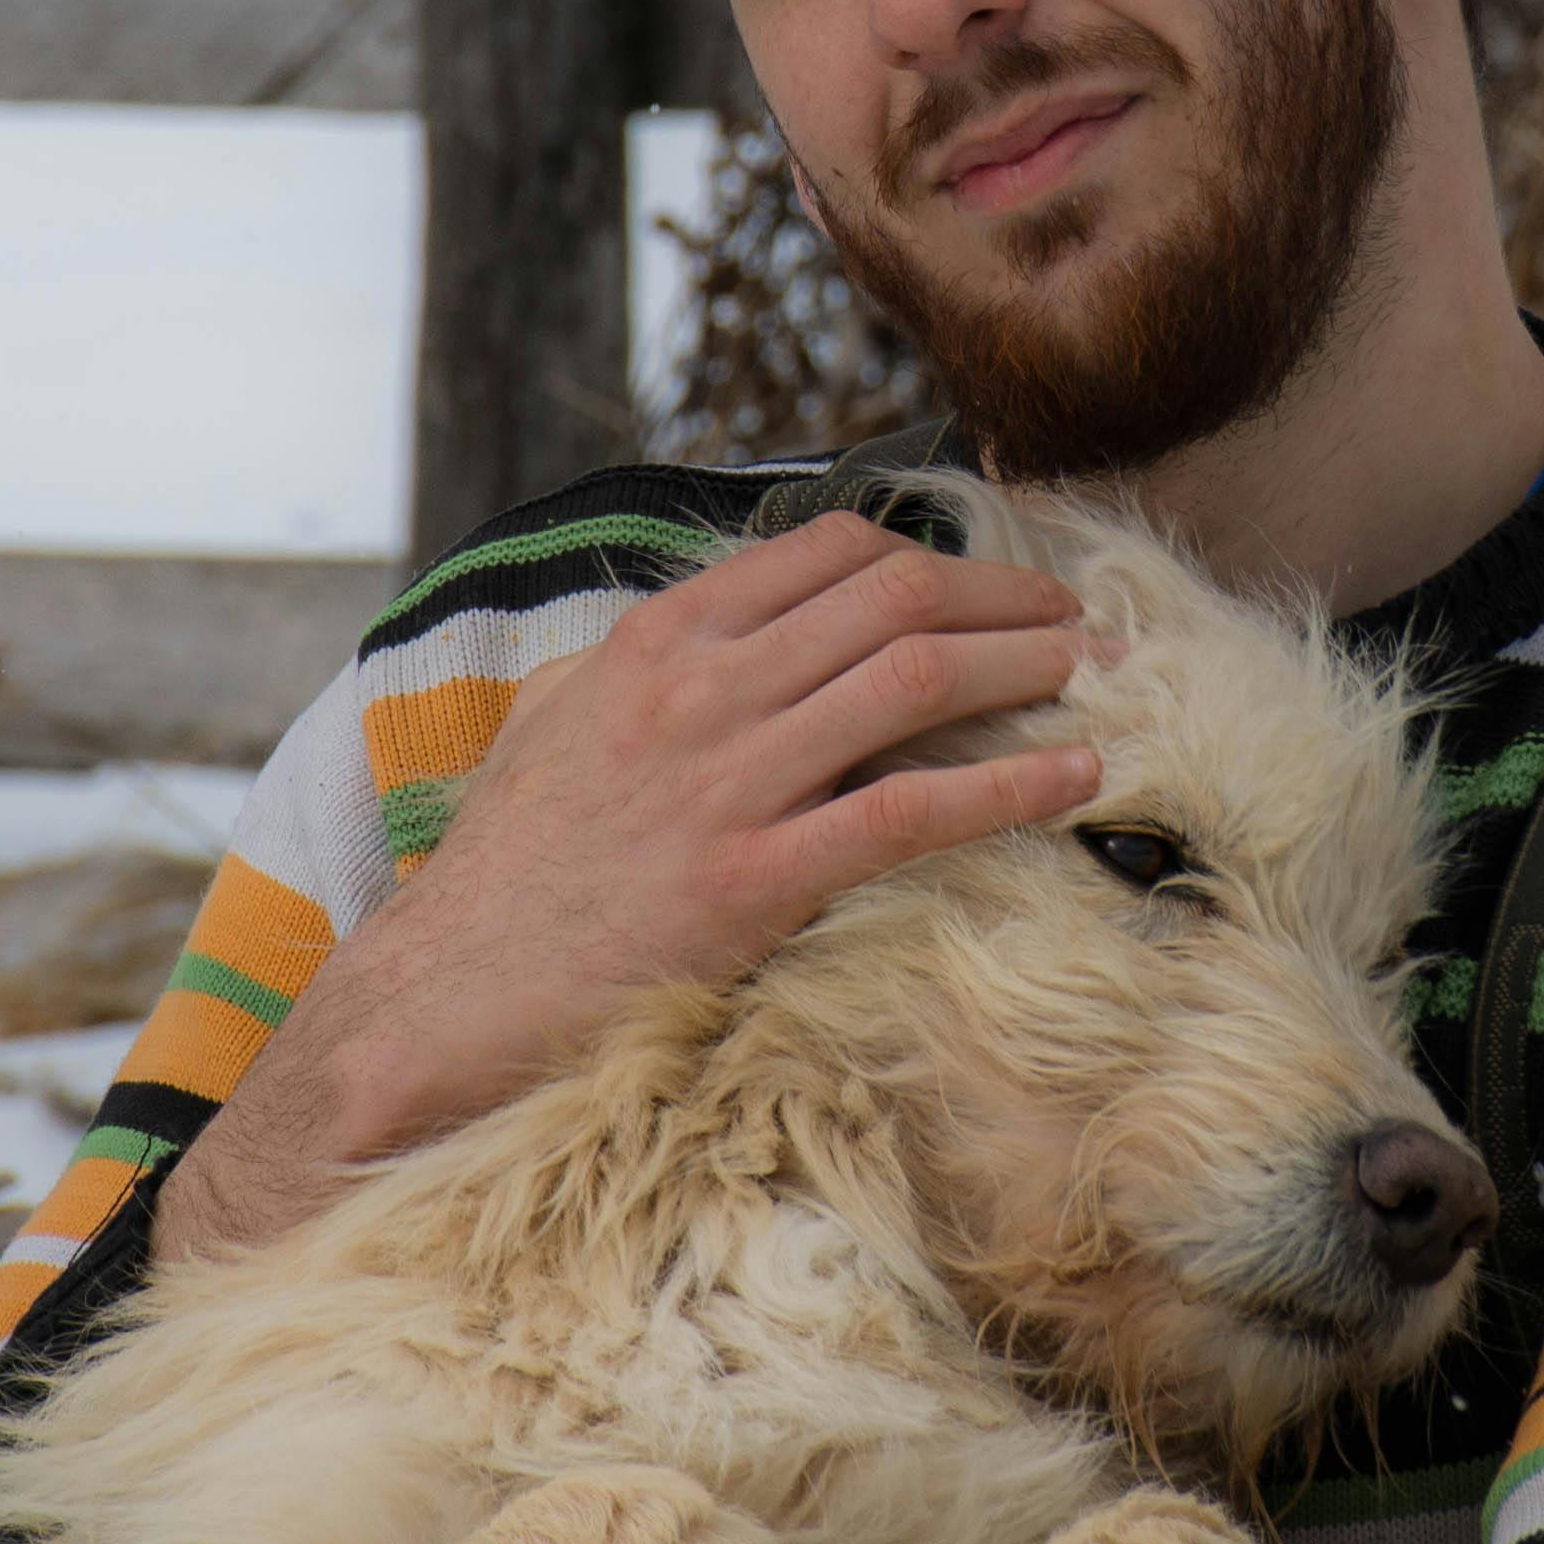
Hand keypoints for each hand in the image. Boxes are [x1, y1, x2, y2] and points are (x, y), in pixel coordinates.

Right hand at [162, 516, 1098, 1258]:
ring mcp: (726, 781)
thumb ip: (648, 665)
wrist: (443, 994)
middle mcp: (698, 688)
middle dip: (1004, 598)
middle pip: (893, 599)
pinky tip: (1075, 779)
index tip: (993, 576)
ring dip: (1027, 668)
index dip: (933, 552)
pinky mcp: (751, 881)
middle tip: (1077, 617)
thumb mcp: (563, 723)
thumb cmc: (510, 870)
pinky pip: (910, 811)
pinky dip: (1010, 786)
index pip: (827, 549)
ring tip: (1100, 674)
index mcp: (657, 638)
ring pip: (914, 682)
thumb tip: (733, 634)